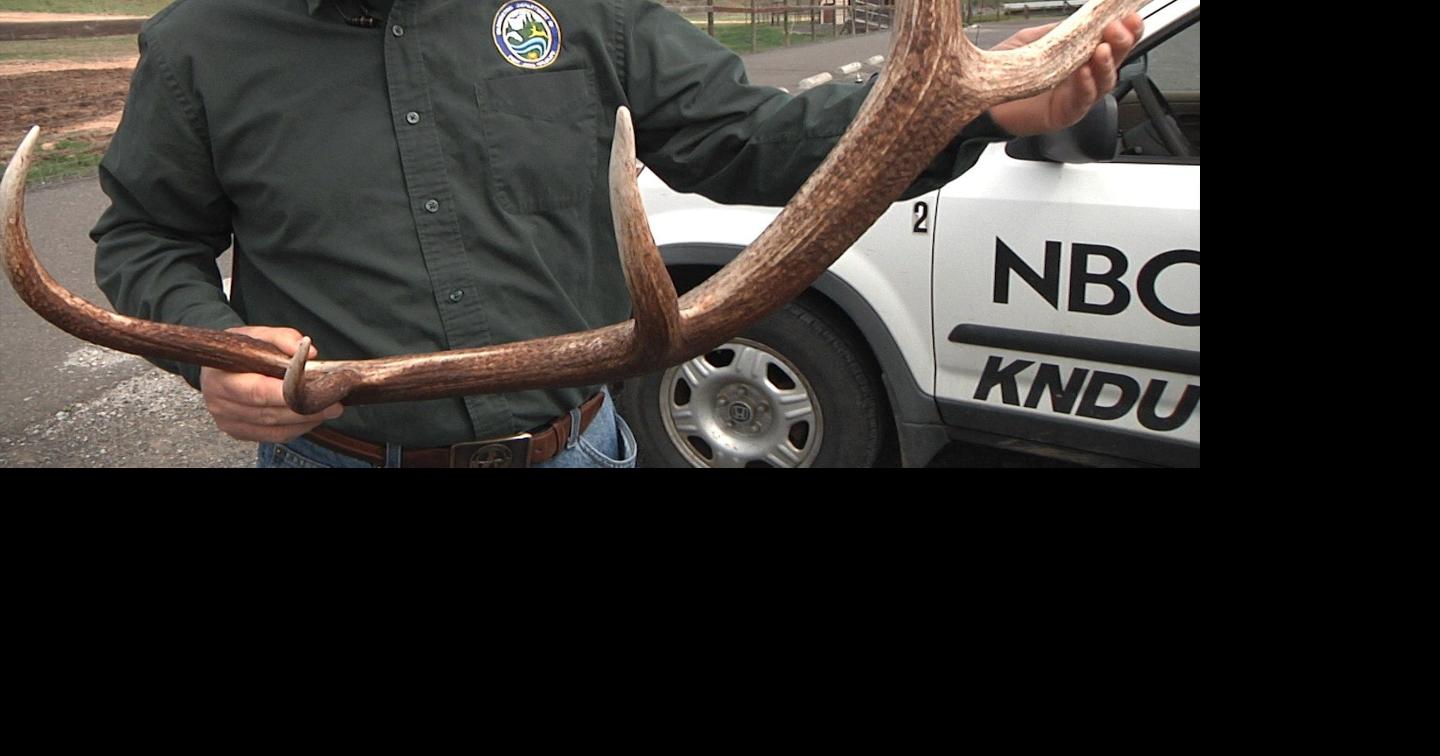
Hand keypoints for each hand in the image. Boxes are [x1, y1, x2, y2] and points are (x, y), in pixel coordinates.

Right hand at [200, 326, 343, 442]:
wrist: (221, 366)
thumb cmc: (240, 349)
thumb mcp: (257, 334)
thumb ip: (283, 338)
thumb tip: (308, 352)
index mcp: (220, 378)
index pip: (257, 391)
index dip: (287, 393)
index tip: (315, 389)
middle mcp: (220, 404)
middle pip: (269, 413)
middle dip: (305, 409)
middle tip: (333, 403)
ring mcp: (229, 422)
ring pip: (274, 428)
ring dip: (306, 421)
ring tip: (329, 409)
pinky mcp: (240, 433)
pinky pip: (274, 436)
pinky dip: (297, 428)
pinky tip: (312, 418)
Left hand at [988, 12, 1143, 136]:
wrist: (980, 99)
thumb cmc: (1006, 73)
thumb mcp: (1033, 42)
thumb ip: (1059, 32)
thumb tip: (1082, 21)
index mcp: (1078, 59)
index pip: (1110, 43)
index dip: (1125, 31)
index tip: (1129, 15)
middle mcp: (1081, 78)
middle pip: (1114, 62)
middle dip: (1122, 43)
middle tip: (1119, 29)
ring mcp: (1075, 97)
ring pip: (1103, 83)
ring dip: (1107, 64)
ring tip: (1103, 49)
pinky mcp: (1063, 115)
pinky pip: (1081, 102)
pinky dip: (1085, 86)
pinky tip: (1085, 72)